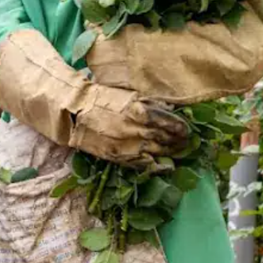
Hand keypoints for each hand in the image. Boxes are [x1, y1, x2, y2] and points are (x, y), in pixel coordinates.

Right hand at [69, 85, 189, 166]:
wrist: (76, 112)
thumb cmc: (102, 99)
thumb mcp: (128, 95)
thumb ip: (150, 104)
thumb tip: (171, 111)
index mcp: (140, 111)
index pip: (171, 123)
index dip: (182, 128)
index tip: (186, 130)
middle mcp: (137, 129)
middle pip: (167, 139)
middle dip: (179, 141)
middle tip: (185, 142)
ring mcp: (129, 145)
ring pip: (159, 152)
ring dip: (171, 153)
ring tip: (176, 151)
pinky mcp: (120, 157)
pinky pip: (144, 165)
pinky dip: (157, 166)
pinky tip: (164, 165)